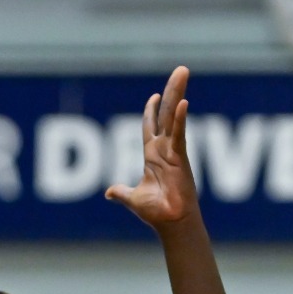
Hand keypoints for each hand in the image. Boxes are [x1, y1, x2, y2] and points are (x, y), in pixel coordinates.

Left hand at [105, 66, 198, 227]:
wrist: (170, 224)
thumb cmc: (156, 213)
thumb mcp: (132, 198)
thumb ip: (121, 192)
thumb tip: (109, 192)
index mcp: (153, 156)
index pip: (152, 126)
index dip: (152, 111)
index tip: (155, 96)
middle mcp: (165, 149)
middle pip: (167, 113)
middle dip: (172, 91)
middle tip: (181, 69)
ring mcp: (174, 151)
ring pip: (175, 116)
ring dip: (178, 93)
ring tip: (183, 72)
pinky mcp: (181, 158)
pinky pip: (180, 134)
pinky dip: (180, 120)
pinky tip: (182, 103)